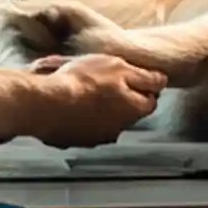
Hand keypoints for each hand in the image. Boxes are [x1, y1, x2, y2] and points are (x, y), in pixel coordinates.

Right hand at [30, 53, 166, 148]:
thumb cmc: (83, 81)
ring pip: (107, 121)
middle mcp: (118, 129)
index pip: (151, 101)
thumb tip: (162, 81)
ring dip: (102, 109)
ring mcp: (96, 137)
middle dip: (124, 99)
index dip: (146, 87)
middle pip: (128, 113)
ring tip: (87, 91)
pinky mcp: (75, 140)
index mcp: (132, 110)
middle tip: (109, 81)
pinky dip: (83, 117)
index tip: (136, 77)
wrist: (46, 103)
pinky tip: (72, 104)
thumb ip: (144, 76)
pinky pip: (85, 127)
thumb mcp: (119, 67)